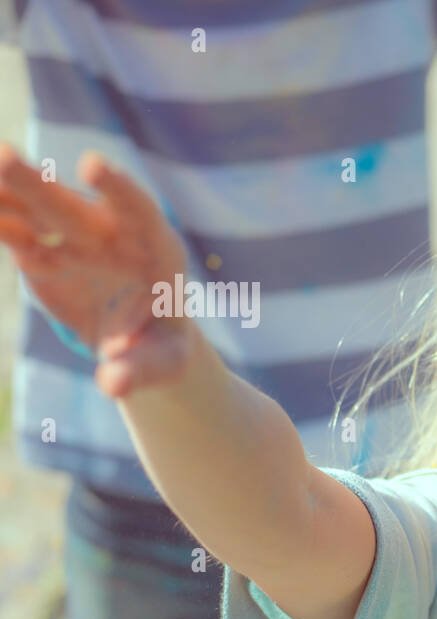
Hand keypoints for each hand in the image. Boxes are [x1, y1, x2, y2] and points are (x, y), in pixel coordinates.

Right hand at [0, 146, 193, 397]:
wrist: (139, 342)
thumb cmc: (161, 351)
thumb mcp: (161, 365)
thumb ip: (139, 371)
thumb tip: (112, 385)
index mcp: (156, 255)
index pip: (141, 214)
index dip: (118, 189)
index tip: (92, 165)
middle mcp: (115, 237)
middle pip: (73, 208)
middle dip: (38, 185)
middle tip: (2, 156)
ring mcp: (75, 240)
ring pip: (35, 209)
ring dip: (4, 188)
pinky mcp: (44, 252)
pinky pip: (13, 230)